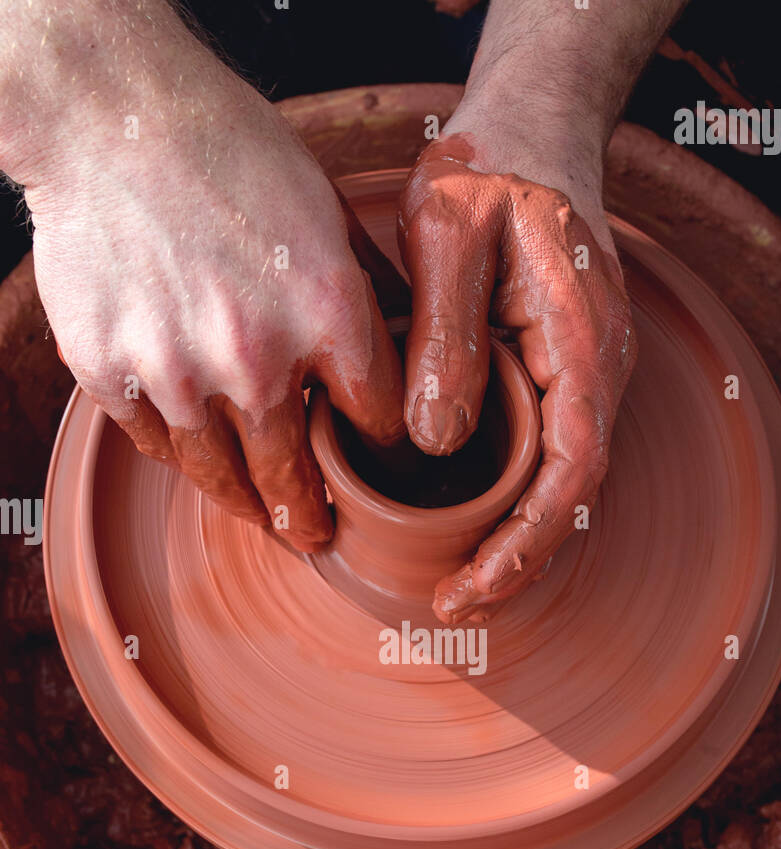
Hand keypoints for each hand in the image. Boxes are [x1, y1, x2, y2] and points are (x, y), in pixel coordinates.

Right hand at [25, 50, 403, 550]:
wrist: (108, 115)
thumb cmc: (228, 148)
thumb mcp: (329, 205)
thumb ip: (370, 287)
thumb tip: (408, 341)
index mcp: (327, 312)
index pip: (376, 421)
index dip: (380, 449)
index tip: (377, 464)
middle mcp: (255, 357)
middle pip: (294, 476)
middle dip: (310, 516)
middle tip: (315, 537)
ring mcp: (175, 373)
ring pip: (219, 475)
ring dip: (244, 504)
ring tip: (259, 517)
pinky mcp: (108, 373)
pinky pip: (154, 443)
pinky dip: (178, 454)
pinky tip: (194, 457)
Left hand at [399, 130, 635, 622]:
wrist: (531, 132)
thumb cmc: (489, 172)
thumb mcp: (450, 234)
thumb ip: (444, 335)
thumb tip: (434, 442)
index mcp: (582, 343)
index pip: (572, 472)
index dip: (524, 543)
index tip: (469, 587)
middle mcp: (597, 371)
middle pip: (571, 497)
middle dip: (517, 563)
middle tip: (450, 608)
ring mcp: (583, 377)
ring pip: (559, 485)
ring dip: (514, 543)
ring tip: (457, 590)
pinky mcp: (559, 376)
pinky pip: (545, 457)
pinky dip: (511, 505)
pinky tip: (467, 529)